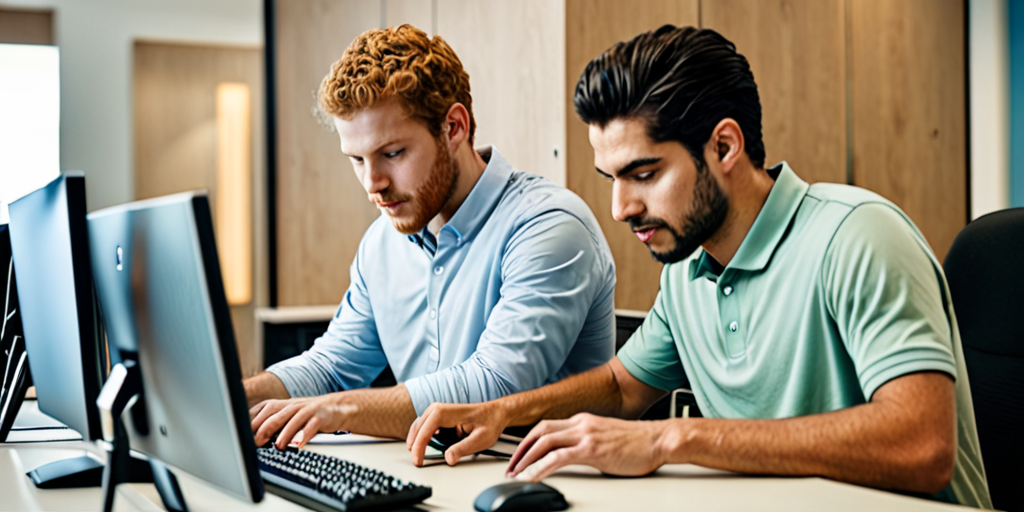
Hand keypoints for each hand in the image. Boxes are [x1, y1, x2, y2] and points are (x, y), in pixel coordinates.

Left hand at [250, 394, 356, 448]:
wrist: (337, 407)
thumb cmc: (310, 414)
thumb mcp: (290, 415)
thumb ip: (274, 423)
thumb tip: (254, 437)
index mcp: (284, 405)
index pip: (264, 409)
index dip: (253, 420)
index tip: (244, 433)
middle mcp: (294, 406)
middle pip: (276, 414)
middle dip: (264, 428)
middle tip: (257, 443)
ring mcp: (308, 410)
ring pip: (293, 420)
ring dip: (284, 434)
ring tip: (278, 446)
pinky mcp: (321, 417)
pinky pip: (312, 426)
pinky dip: (306, 435)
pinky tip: (300, 445)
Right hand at [406, 401, 509, 465]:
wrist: (496, 412)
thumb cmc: (490, 422)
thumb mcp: (481, 439)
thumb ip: (464, 448)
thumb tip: (448, 458)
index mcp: (447, 412)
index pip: (425, 430)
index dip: (419, 447)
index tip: (418, 460)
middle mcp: (440, 408)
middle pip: (419, 427)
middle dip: (415, 445)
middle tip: (417, 461)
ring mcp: (439, 410)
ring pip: (420, 425)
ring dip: (416, 439)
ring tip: (417, 455)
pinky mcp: (441, 415)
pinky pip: (426, 425)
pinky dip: (422, 435)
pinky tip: (424, 444)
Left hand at [507, 413, 666, 481]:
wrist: (659, 440)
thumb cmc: (639, 443)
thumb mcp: (606, 438)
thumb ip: (588, 443)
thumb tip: (575, 457)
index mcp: (583, 421)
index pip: (547, 427)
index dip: (529, 440)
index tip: (520, 454)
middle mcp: (581, 424)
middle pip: (540, 431)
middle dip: (521, 448)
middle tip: (511, 465)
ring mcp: (585, 435)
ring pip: (544, 442)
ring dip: (526, 459)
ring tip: (516, 473)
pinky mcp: (591, 449)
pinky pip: (558, 458)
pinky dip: (541, 467)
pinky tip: (533, 476)